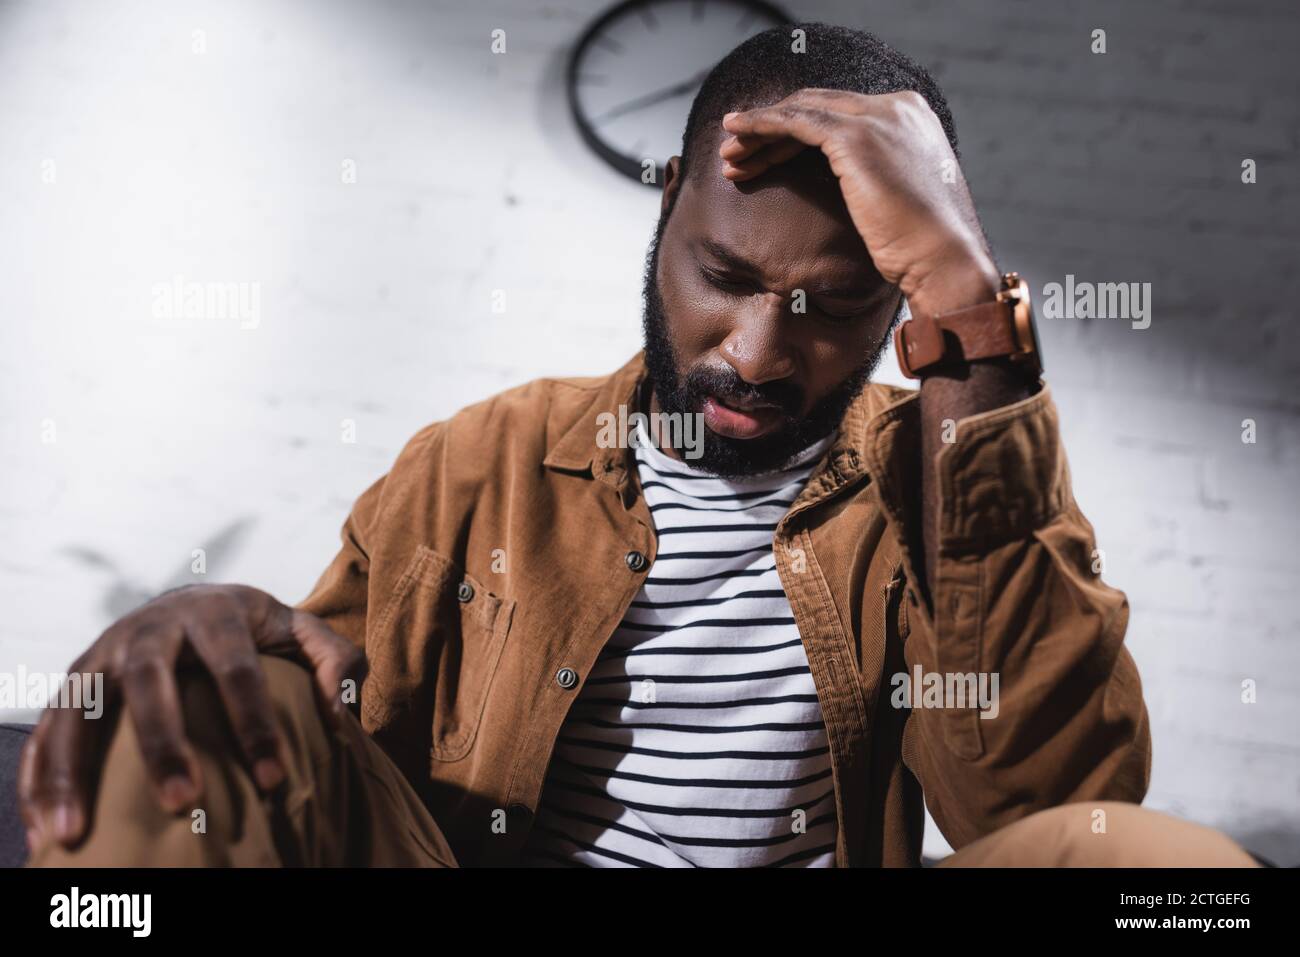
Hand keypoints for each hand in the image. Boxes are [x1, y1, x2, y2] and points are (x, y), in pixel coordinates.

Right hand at [17, 584, 364, 850]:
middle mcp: (151, 625)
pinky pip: (48, 729)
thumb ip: (336, 660)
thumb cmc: (255, 630)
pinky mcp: (76, 679)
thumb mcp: (302, 631)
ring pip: (79, 706)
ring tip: (73, 834)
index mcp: (214, 611)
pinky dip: (39, 778)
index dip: (255, 723)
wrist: (192, 601)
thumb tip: (338, 712)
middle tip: (184, 801)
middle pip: (150, 681)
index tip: (275, 778)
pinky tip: (47, 831)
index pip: (236, 668)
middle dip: (162, 743)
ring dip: (71, 770)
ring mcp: (105, 650)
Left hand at [718, 88, 998, 316]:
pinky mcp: (856, 137)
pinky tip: (737, 139)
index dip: (797, 131)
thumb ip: (877, 177)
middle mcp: (897, 108)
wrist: (944, 261)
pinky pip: (796, 122)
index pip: (840, 113)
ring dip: (759, 131)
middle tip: (737, 154)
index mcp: (911, 118)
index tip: (765, 154)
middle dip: (772, 130)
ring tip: (729, 156)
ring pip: (802, 111)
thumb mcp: (900, 198)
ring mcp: (878, 118)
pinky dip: (762, 127)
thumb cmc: (923, 247)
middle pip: (818, 106)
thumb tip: (851, 187)